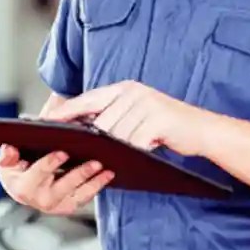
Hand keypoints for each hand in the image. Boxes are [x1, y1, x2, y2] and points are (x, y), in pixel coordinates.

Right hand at [0, 145, 114, 214]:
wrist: (22, 188)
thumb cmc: (15, 171)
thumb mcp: (6, 163)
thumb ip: (7, 155)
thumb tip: (9, 149)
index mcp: (24, 187)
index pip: (37, 174)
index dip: (50, 163)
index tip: (63, 152)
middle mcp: (41, 200)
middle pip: (63, 188)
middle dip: (79, 174)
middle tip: (95, 162)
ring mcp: (56, 205)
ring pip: (78, 196)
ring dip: (95, 184)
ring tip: (108, 171)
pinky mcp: (68, 207)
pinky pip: (85, 199)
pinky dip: (97, 187)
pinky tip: (107, 176)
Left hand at [43, 80, 210, 156]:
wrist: (204, 130)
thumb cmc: (168, 128)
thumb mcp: (138, 116)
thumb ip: (115, 119)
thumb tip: (86, 133)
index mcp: (125, 89)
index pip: (87, 99)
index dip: (66, 112)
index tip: (45, 123)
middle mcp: (133, 92)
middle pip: (99, 120)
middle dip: (90, 139)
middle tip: (78, 152)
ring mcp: (146, 103)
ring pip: (115, 133)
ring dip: (113, 150)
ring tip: (109, 160)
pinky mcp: (158, 118)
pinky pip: (134, 141)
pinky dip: (130, 153)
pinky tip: (129, 160)